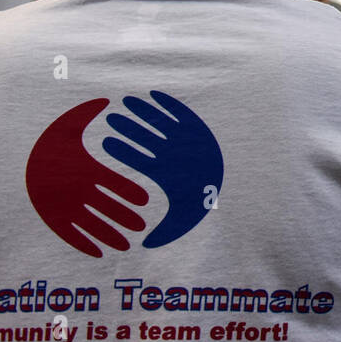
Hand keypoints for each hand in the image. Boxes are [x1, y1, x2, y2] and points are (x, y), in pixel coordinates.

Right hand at [26, 98, 148, 257]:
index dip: (129, 191)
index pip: (111, 182)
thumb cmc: (44, 143)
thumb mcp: (64, 125)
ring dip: (109, 235)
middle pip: (105, 207)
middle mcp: (75, 189)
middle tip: (142, 226)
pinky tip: (99, 253)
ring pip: (90, 225)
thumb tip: (105, 98)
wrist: (11, 163)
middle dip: (125, 217)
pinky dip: (84, 244)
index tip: (146, 200)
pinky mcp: (51, 218)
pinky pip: (70, 235)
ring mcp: (63, 206)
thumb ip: (86, 113)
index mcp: (82, 168)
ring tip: (127, 244)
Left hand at [102, 90, 223, 247]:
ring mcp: (183, 139)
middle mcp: (170, 153)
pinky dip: (169, 104)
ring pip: (159, 122)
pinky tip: (155, 94)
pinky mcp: (197, 128)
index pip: (137, 159)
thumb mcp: (185, 220)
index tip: (105, 143)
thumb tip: (145, 247)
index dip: (122, 151)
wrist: (235, 184)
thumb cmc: (207, 200)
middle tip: (110, 118)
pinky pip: (181, 114)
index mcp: (164, 171)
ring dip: (144, 112)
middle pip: (144, 137)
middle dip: (127, 128)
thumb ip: (165, 232)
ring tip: (126, 101)